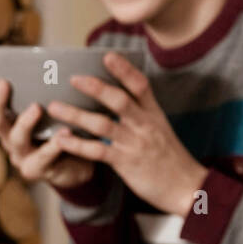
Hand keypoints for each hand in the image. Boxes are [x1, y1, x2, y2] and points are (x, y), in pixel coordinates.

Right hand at [0, 75, 94, 189]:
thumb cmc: (59, 130)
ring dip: (25, 122)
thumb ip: (40, 91)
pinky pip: (43, 157)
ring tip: (37, 108)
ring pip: (16, 139)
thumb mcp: (46, 110)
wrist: (78, 163)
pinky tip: (65, 132)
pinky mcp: (39, 169)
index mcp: (6, 125)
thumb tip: (46, 58)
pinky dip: (54, 144)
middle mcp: (9, 140)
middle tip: (4, 84)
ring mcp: (22, 156)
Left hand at [46, 51, 208, 215]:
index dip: (124, 70)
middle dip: (96, 87)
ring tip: (55, 107)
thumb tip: (116, 96)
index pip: (141, 86)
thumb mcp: (159, 128)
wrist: (187, 187)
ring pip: (102, 125)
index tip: (108, 56)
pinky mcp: (125, 163)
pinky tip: (61, 139)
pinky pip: (97, 151)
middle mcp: (144, 125)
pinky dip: (77, 144)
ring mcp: (134, 144)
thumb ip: (140, 113)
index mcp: (153, 114)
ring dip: (76, 114)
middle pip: (120, 101)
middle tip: (73, 79)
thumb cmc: (169, 157)